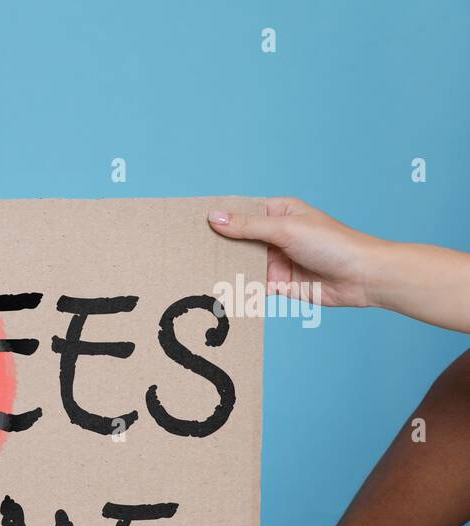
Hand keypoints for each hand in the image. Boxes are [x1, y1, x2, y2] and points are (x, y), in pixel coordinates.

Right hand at [207, 197, 386, 308]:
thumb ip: (248, 226)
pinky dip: (237, 287)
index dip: (219, 216)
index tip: (192, 222)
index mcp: (279, 212)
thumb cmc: (334, 244)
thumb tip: (214, 217)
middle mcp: (276, 235)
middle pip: (238, 239)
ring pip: (242, 263)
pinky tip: (216, 290)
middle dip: (217, 245)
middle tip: (187, 249)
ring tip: (195, 270)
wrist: (362, 278)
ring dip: (225, 267)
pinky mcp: (278, 284)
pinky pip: (251, 285)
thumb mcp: (286, 229)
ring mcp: (276, 260)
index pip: (242, 211)